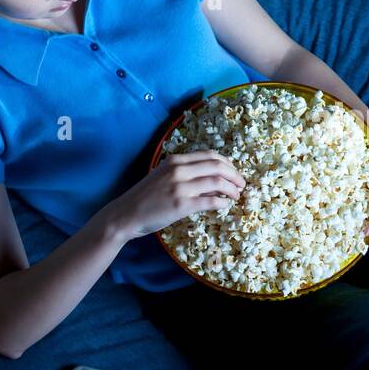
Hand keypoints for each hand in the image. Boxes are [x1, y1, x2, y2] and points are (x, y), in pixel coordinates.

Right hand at [105, 150, 245, 241]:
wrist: (126, 214)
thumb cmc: (146, 197)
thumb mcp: (165, 177)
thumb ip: (188, 176)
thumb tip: (215, 182)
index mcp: (175, 160)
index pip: (210, 155)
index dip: (227, 163)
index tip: (234, 172)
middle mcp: (178, 170)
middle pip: (217, 166)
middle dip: (234, 174)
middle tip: (241, 185)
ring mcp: (180, 187)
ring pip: (217, 182)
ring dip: (232, 189)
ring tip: (236, 196)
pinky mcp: (181, 204)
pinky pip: (210, 201)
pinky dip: (222, 202)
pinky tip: (225, 205)